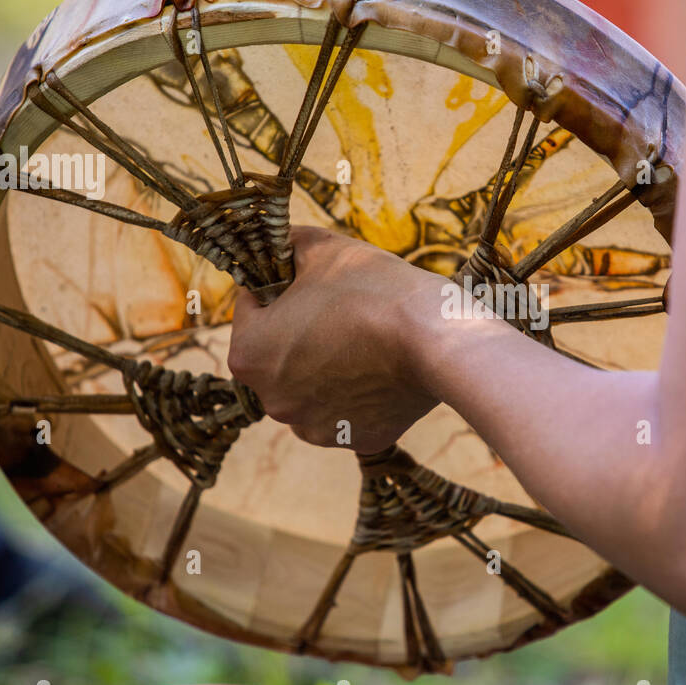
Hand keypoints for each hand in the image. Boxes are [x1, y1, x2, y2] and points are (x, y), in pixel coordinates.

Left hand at [227, 225, 441, 452]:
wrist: (436, 339)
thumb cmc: (373, 290)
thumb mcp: (322, 248)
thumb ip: (286, 245)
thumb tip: (278, 244)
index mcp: (249, 354)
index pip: (250, 309)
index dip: (277, 287)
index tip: (308, 280)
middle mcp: (272, 400)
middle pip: (279, 354)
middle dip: (300, 332)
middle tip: (340, 309)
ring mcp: (313, 426)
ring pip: (310, 387)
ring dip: (326, 366)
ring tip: (363, 341)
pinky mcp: (354, 439)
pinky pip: (347, 411)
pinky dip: (358, 393)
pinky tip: (381, 370)